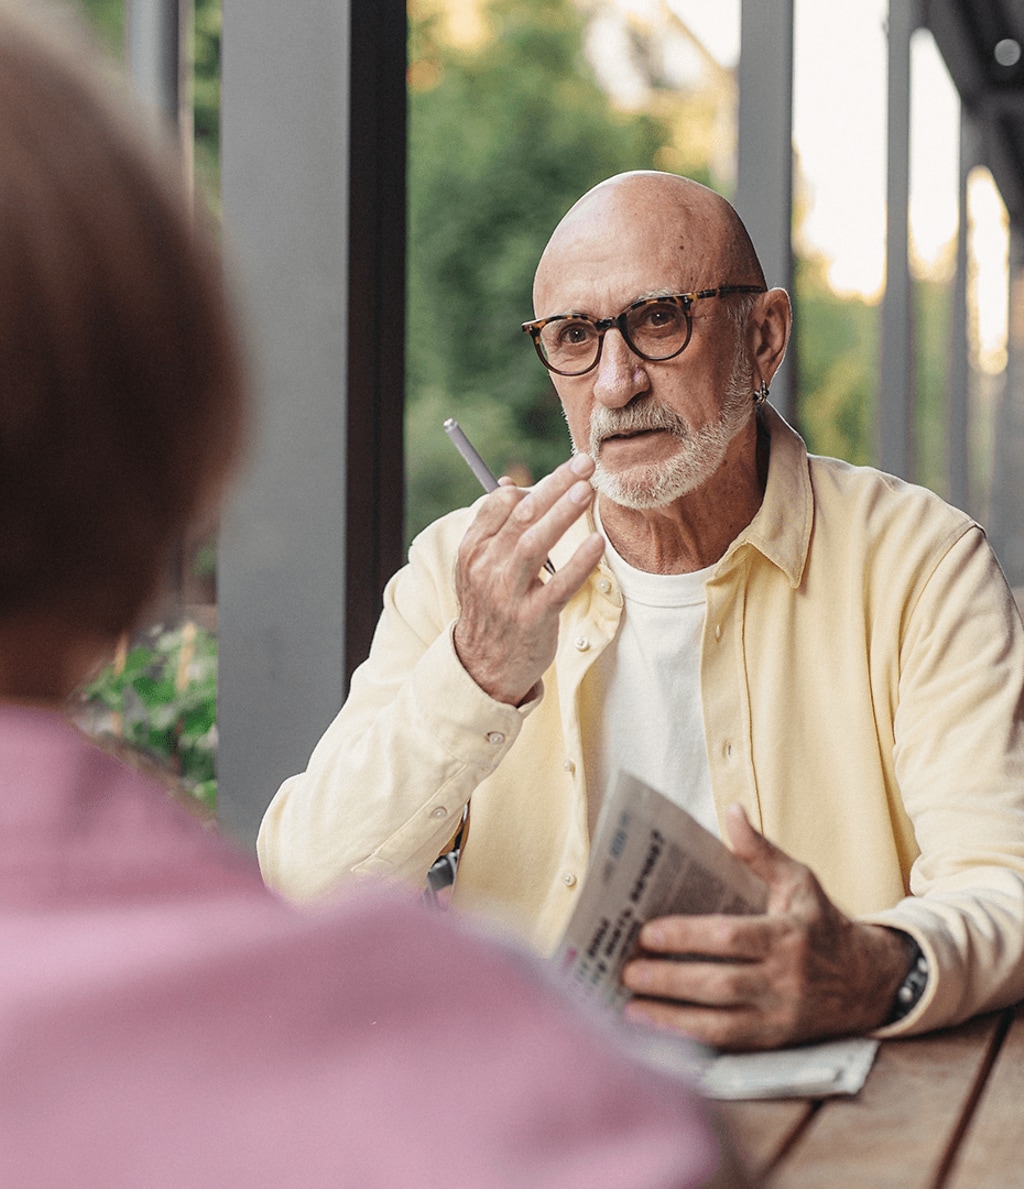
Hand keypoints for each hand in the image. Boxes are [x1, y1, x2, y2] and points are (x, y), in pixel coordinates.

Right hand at [453, 453, 604, 705]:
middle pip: (520, 516)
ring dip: (562, 513)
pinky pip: (558, 585)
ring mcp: (507, 594)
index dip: (532, 485)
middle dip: (554, 485)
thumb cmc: (491, 609)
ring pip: (533, 543)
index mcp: (472, 551)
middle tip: (584, 464)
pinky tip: (596, 543)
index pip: (498, 505)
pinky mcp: (532, 618)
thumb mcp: (478, 567)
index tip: (565, 474)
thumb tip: (509, 483)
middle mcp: (486, 568)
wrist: (482, 667)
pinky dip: (578, 562)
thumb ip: (493, 528)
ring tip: (587, 490)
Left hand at [621, 804, 910, 1050]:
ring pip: (722, 1024)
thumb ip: (759, 851)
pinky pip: (728, 1046)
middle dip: (671, 980)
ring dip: (672, 1019)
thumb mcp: (798, 881)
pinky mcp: (776, 1043)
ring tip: (631, 1005)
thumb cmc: (822, 924)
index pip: (731, 937)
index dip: (687, 936)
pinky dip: (691, 1041)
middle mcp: (786, 980)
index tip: (648, 932)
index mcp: (788, 935)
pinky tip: (656, 1030)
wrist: (870, 983)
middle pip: (721, 984)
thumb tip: (731, 811)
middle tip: (628, 970)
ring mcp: (782, 1017)